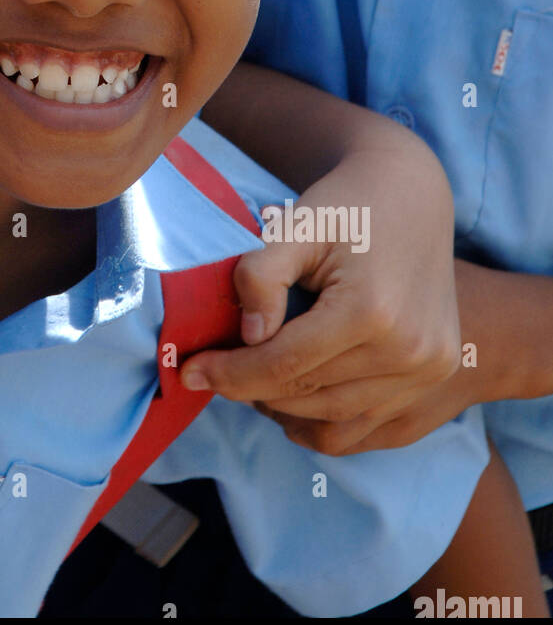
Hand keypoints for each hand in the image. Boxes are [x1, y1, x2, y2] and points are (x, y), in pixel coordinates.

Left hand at [179, 144, 463, 453]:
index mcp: (373, 312)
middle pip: (308, 396)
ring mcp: (428, 370)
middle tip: (211, 374)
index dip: (230, 373)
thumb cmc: (347, 205)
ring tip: (250, 380)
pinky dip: (322, 423)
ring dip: (283, 409)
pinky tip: (291, 396)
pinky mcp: (435, 378)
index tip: (189, 372)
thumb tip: (248, 337)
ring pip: (335, 421)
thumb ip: (262, 275)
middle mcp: (410, 351)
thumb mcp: (297, 224)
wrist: (412, 196)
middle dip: (248, 389)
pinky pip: (367, 429)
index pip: (285, 363)